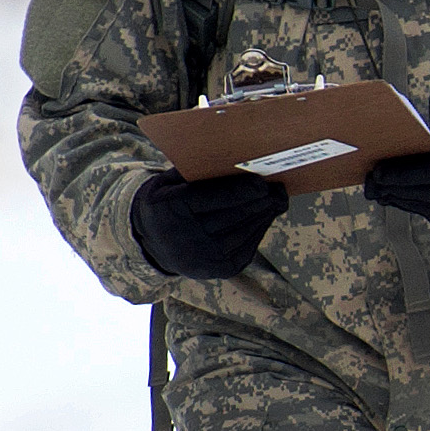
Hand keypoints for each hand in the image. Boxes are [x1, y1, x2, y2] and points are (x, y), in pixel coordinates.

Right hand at [132, 168, 288, 278]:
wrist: (152, 240)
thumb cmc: (169, 200)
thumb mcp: (171, 181)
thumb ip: (197, 172)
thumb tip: (237, 160)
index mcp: (171, 209)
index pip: (211, 199)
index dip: (240, 191)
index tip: (261, 182)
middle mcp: (185, 237)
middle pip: (232, 216)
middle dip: (259, 202)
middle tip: (277, 189)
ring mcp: (202, 258)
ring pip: (243, 233)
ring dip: (264, 215)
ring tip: (276, 200)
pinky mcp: (217, 270)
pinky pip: (246, 248)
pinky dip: (259, 230)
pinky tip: (266, 216)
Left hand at [363, 113, 429, 237]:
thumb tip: (410, 142)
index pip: (423, 172)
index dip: (395, 174)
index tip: (375, 172)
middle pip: (418, 194)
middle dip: (391, 190)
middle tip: (370, 185)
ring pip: (424, 209)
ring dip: (401, 202)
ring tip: (383, 194)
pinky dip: (421, 210)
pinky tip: (407, 201)